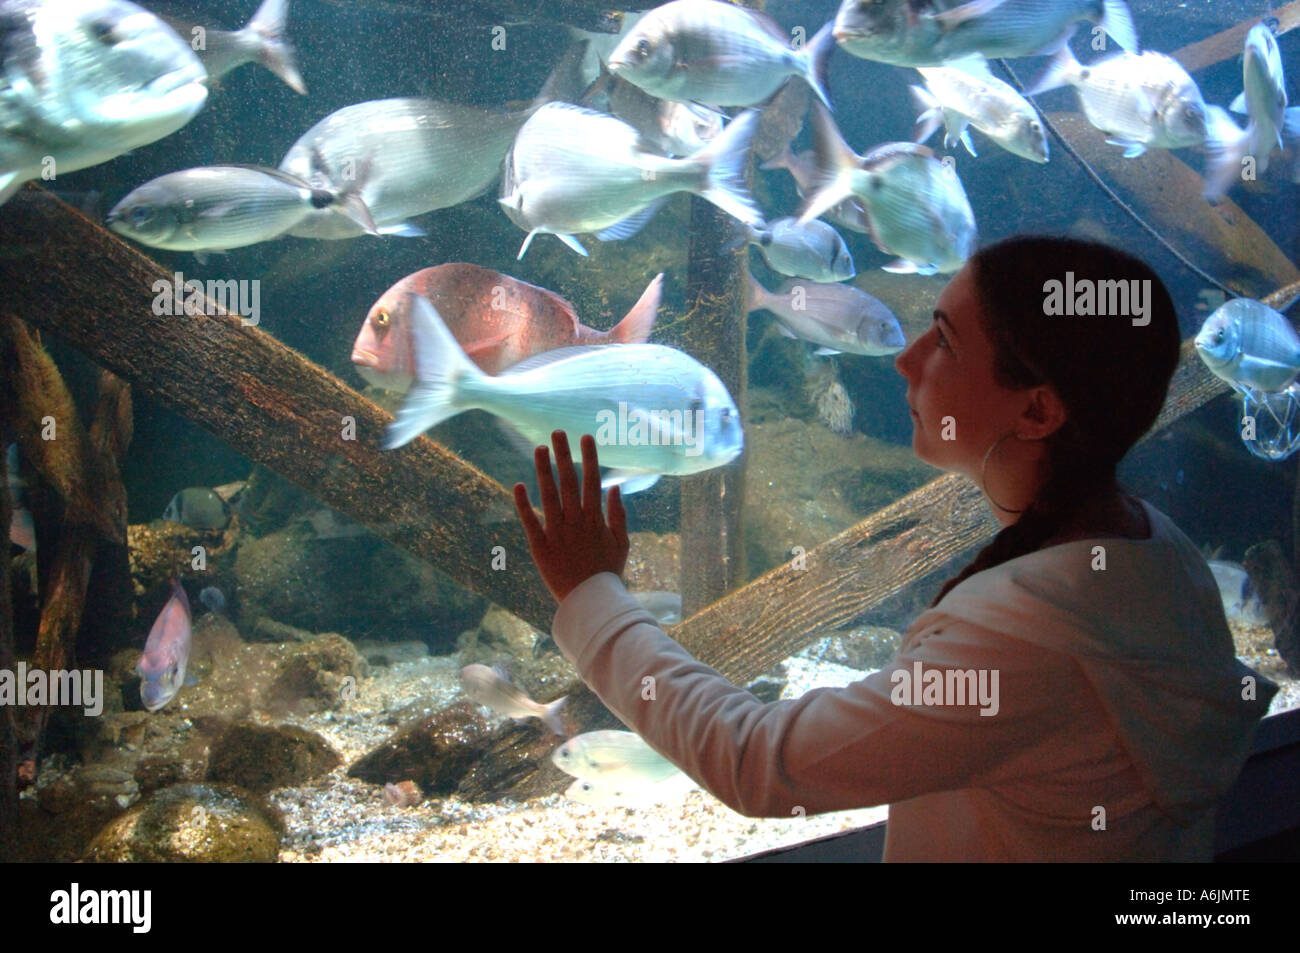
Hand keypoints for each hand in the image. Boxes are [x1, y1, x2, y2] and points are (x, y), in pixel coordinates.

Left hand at [514, 431, 629, 603]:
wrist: (590, 603)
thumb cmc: (607, 573)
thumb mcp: (622, 543)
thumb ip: (619, 514)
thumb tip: (614, 486)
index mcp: (595, 519)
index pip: (592, 481)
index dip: (589, 458)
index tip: (585, 437)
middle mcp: (576, 522)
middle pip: (569, 482)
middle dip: (563, 455)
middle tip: (557, 432)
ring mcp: (557, 533)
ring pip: (548, 496)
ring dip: (544, 470)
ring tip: (539, 448)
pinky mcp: (540, 547)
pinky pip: (530, 521)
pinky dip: (523, 503)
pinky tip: (518, 484)